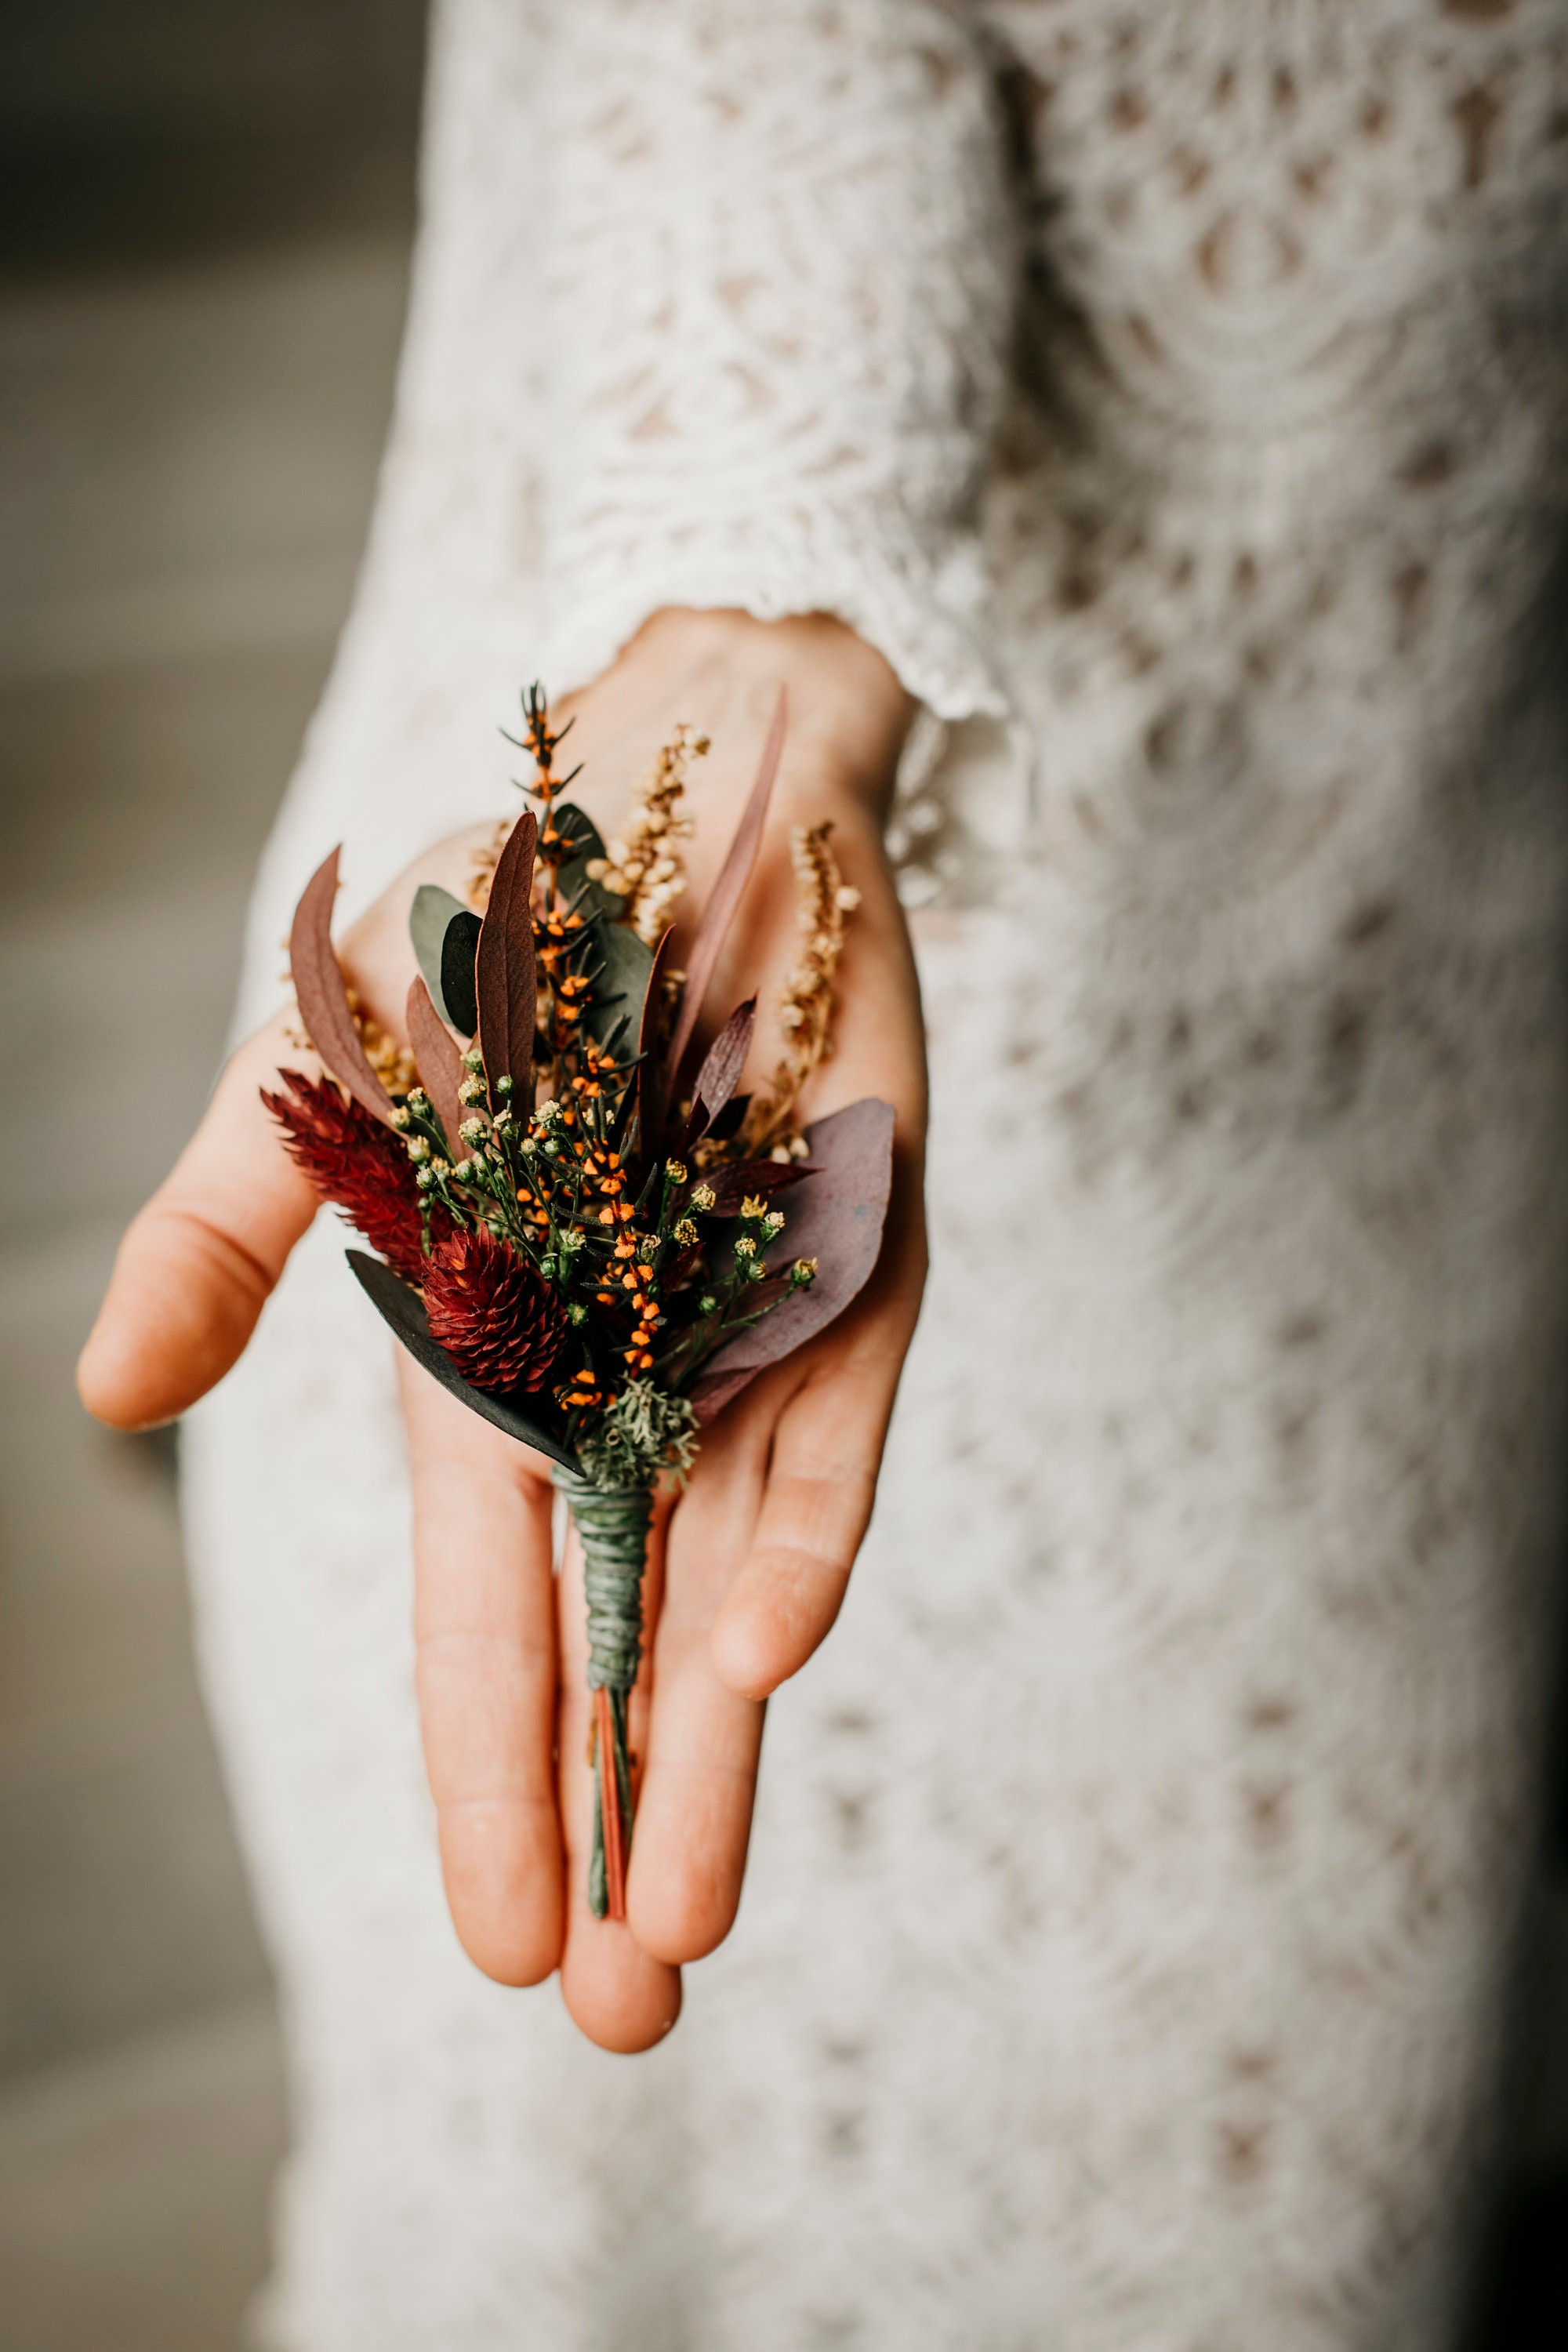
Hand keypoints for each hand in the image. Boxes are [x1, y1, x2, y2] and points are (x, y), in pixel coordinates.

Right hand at [78, 610, 926, 2050]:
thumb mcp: (322, 1082)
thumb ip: (231, 1230)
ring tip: (696, 1927)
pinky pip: (832, 1428)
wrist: (682, 796)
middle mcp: (634, 1398)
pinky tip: (761, 1653)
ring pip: (738, 1588)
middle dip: (618, 1829)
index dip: (492, 1780)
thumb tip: (108, 1396)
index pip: (493, 1624)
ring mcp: (754, 1345)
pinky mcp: (859, 1268)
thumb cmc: (492, 946)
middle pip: (625, 1651)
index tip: (507, 1946)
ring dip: (714, 1751)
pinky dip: (799, 1533)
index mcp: (500, 1386)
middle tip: (623, 2018)